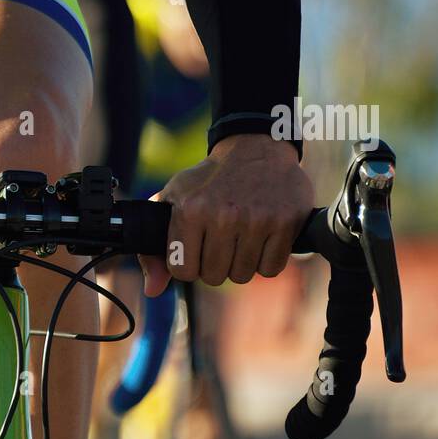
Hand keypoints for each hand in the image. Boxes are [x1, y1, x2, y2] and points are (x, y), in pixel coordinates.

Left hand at [140, 134, 312, 296]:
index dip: (189, 265)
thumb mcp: (173, 202)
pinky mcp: (285, 223)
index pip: (182, 271)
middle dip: (214, 265)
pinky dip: (265, 260)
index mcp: (189, 210)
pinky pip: (270, 269)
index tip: (196, 249)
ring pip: (241, 275)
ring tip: (240, 237)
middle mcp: (222, 215)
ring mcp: (256, 220)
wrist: (256, 148)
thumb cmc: (208, 180)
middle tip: (220, 241)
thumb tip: (152, 290)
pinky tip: (260, 238)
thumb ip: (154, 249)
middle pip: (213, 277)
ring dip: (240, 263)